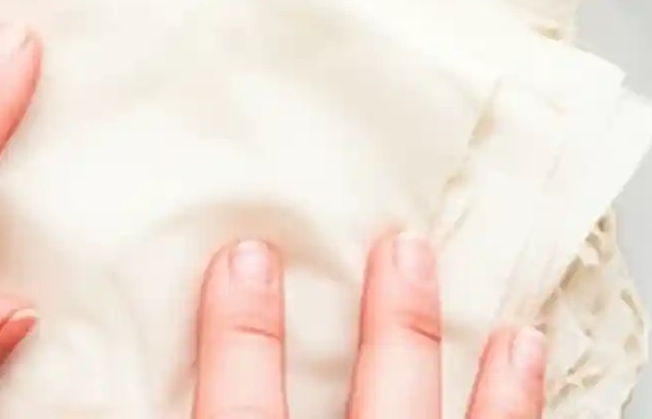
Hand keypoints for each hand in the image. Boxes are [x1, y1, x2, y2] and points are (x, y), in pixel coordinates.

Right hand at [193, 237, 545, 418]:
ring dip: (452, 352)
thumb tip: (127, 398)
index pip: (242, 414)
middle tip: (401, 248)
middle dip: (395, 324)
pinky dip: (516, 402)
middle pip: (378, 404)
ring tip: (449, 279)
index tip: (245, 259)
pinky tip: (524, 356)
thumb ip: (192, 414)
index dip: (241, 335)